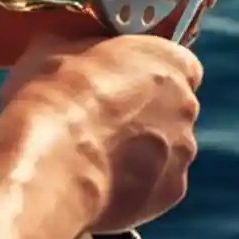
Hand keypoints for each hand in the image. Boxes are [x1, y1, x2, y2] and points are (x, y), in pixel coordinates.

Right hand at [0, 33, 203, 233]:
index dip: (143, 73)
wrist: (51, 163)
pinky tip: (96, 186)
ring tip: (90, 160)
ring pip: (164, 151)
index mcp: (172, 62)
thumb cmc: (54, 97)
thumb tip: (71, 47)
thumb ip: (82, 46)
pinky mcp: (170, 192)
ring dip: (138, 155)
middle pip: (170, 110)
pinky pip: (154, 187)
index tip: (117, 81)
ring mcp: (182, 153)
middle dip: (142, 116)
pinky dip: (132, 188)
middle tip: (99, 124)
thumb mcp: (55, 46)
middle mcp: (186, 107)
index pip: (175, 63)